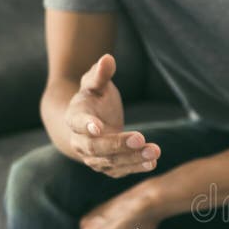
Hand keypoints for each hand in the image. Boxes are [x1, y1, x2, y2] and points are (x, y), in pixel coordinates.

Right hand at [64, 54, 160, 177]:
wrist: (90, 124)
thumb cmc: (94, 99)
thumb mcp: (95, 84)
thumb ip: (100, 74)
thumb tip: (108, 58)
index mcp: (74, 118)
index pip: (77, 123)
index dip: (86, 125)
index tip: (98, 127)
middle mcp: (80, 142)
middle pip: (96, 147)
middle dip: (118, 144)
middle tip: (141, 137)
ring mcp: (93, 158)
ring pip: (111, 162)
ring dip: (133, 159)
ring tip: (154, 152)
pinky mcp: (107, 167)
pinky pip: (121, 171)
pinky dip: (136, 168)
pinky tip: (152, 162)